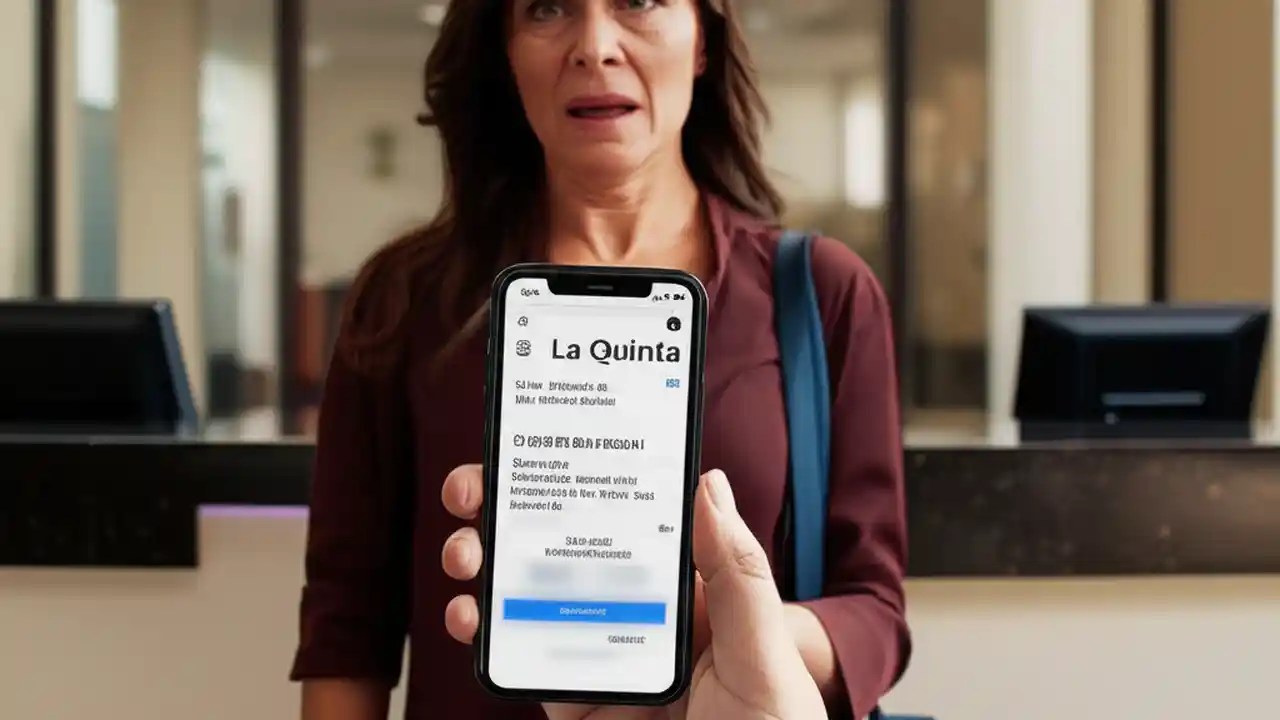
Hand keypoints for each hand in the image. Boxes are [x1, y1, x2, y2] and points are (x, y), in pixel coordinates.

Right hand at [441, 465, 826, 719]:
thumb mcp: (764, 655)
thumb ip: (737, 576)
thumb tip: (709, 483)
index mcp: (694, 596)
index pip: (633, 521)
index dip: (587, 479)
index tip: (544, 444)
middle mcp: (641, 620)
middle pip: (568, 552)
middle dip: (513, 514)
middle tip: (474, 491)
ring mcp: (603, 663)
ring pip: (532, 601)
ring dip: (487, 568)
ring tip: (465, 554)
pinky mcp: (574, 705)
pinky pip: (523, 665)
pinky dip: (486, 638)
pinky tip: (471, 616)